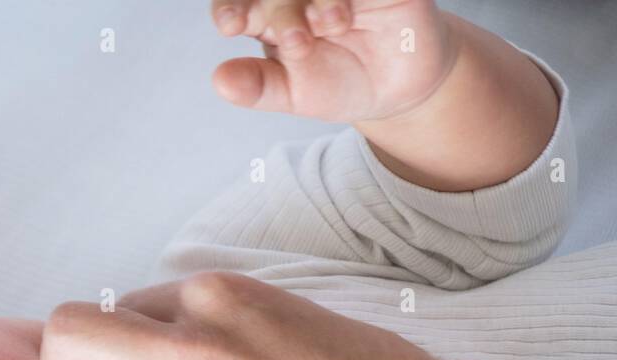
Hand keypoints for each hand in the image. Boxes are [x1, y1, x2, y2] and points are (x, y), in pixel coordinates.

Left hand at [209, 0, 458, 122]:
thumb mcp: (295, 93)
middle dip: (281, 10)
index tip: (232, 24)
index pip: (235, 4)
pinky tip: (347, 8)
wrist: (396, 88)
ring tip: (333, 22)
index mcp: (264, 16)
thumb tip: (220, 82)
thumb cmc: (337, 84)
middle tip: (298, 41)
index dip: (231, 8)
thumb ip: (259, 86)